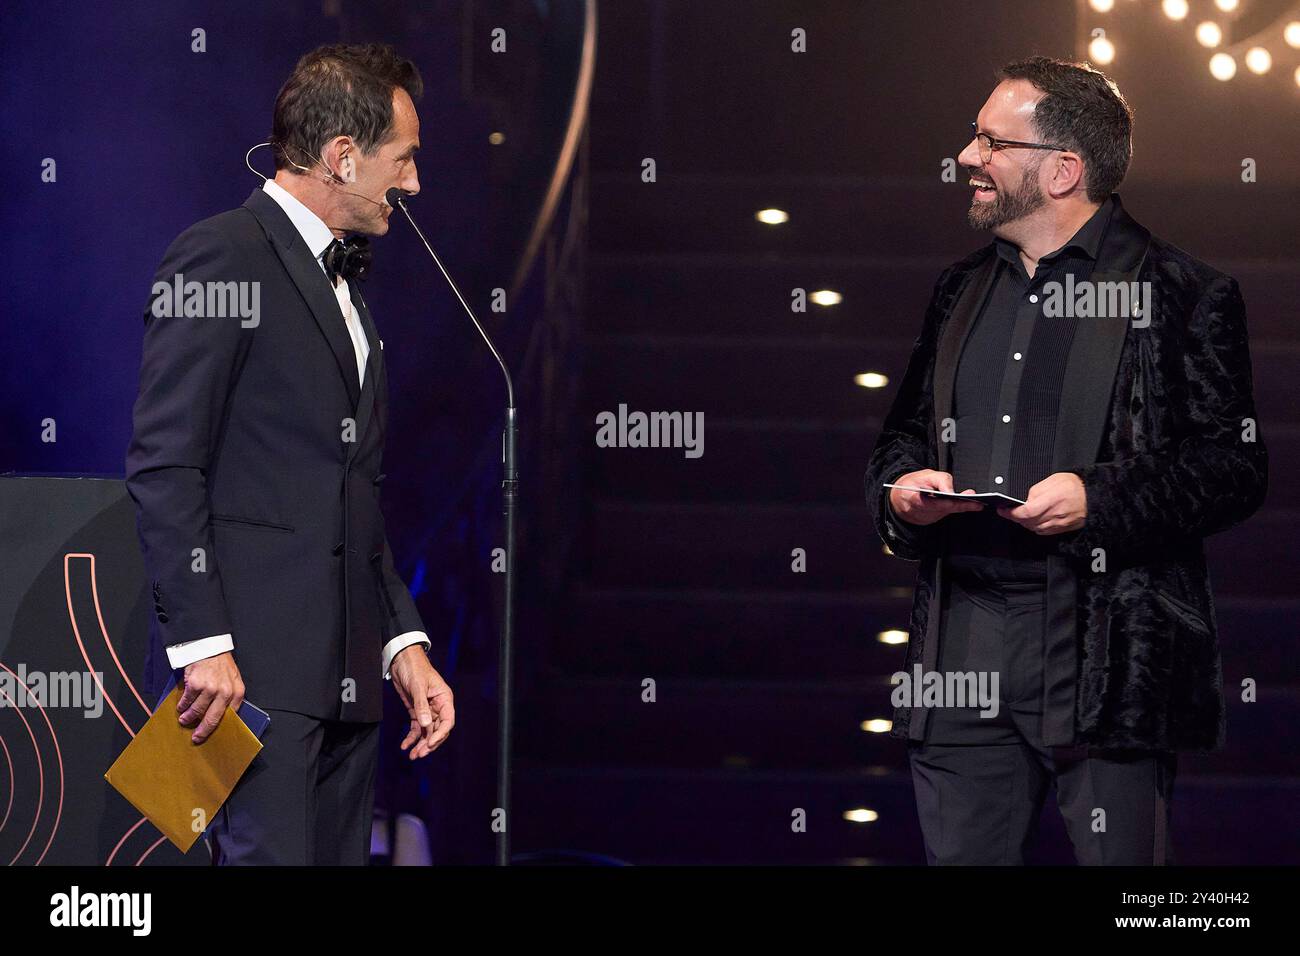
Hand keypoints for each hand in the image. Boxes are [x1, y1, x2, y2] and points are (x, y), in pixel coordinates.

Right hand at [177, 652, 243, 743]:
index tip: (211, 736)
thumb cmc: (221, 665)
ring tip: (184, 720)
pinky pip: (186, 701)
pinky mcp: (196, 685)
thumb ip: (229, 696)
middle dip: (203, 731)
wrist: (210, 646)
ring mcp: (210, 689)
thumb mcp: (233, 680)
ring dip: (188, 718)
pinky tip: (181, 707)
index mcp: (237, 692)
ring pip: (197, 711)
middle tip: (196, 738)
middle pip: (213, 719)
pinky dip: (182, 706)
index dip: (219, 729)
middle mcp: (225, 692)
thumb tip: (220, 717)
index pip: (229, 717)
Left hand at [390, 645, 454, 759]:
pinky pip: (416, 728)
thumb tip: (426, 724)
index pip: (448, 721)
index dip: (440, 734)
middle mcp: (438, 707)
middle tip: (420, 754)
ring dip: (420, 744)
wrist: (402, 661)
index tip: (429, 743)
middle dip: (429, 743)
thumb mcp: (418, 686)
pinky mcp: (416, 711)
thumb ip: (421, 705)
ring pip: (427, 732)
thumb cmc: (415, 668)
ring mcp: (427, 710)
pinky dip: (411, 738)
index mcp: (444, 699)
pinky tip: (405, 746)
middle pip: (438, 730)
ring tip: (413, 756)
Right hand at [888, 469, 983, 525]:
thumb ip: (942, 481)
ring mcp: (923, 518)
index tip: (968, 500)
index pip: (937, 503)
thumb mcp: (927, 475)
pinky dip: (952, 510)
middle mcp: (918, 512)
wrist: (898, 496)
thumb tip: (953, 492)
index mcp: (915, 498)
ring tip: (974, 503)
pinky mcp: (927, 521)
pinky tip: (962, 506)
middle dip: (961, 506)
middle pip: (944, 510)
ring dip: (959, 509)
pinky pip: (943, 515)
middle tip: (977, 503)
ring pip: (945, 514)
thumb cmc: (913, 484)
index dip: (953, 503)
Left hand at [996, 472, 1086, 534]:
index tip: (1003, 510)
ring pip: (1034, 529)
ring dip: (1025, 523)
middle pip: (1027, 522)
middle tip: (1009, 512)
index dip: (1011, 513)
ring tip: (1021, 515)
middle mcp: (1054, 515)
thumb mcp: (1053, 480)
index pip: (1025, 512)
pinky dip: (1035, 527)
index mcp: (1051, 501)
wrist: (1094, 495)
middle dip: (1015, 518)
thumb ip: (1036, 490)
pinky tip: (1034, 521)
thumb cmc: (1076, 486)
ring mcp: (1058, 524)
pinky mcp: (1063, 529)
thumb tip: (1025, 500)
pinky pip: (1044, 532)